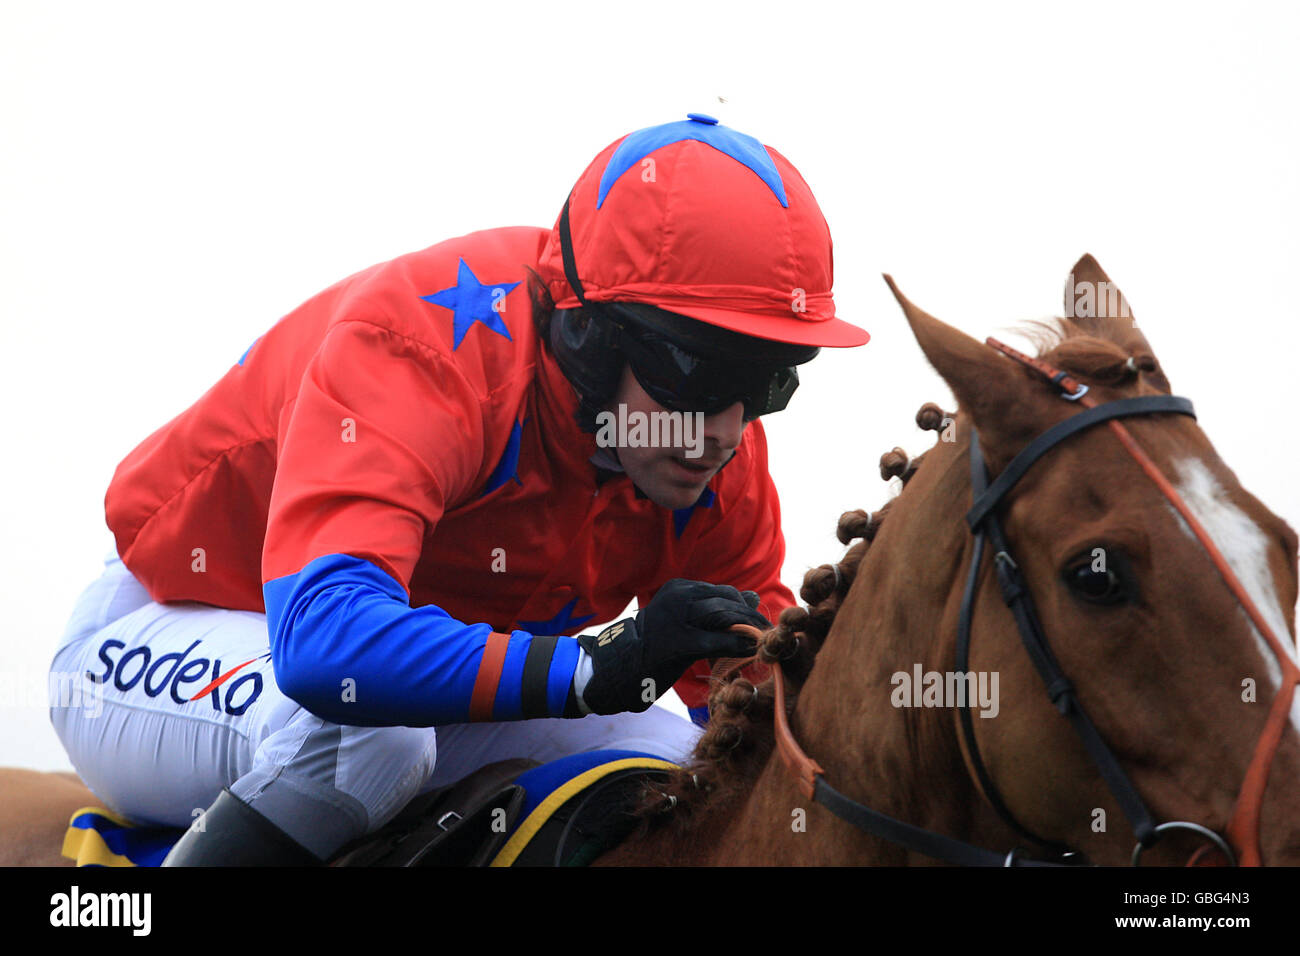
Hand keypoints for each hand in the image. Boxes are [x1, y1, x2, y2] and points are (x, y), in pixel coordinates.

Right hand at [570, 579, 769, 715]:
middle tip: (768, 632)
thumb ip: (716, 608)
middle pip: (726, 602)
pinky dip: (737, 645)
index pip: (722, 592)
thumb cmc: (655, 645)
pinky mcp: (680, 642)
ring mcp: (678, 618)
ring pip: (724, 618)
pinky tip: (750, 651)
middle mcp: (678, 596)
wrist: (619, 667)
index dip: (744, 606)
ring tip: (763, 641)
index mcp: (679, 588)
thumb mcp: (685, 619)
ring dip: (748, 630)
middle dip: (751, 617)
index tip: (759, 621)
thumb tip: (753, 596)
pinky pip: (717, 640)